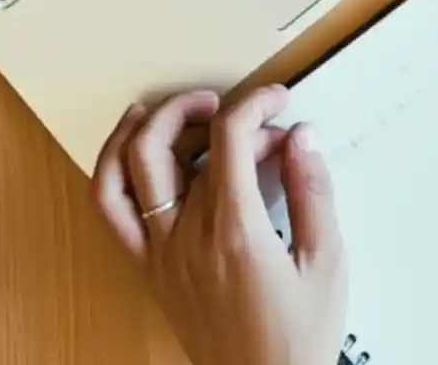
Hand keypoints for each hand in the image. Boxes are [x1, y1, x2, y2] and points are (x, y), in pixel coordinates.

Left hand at [92, 86, 347, 364]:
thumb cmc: (296, 335)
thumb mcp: (327, 260)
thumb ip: (314, 192)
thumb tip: (303, 139)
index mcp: (236, 232)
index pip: (231, 138)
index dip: (255, 104)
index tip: (278, 102)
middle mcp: (188, 237)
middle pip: (184, 146)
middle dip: (214, 109)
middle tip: (243, 107)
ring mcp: (160, 252)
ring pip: (127, 168)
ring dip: (145, 126)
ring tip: (173, 110)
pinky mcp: (148, 268)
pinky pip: (110, 209)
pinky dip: (112, 169)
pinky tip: (131, 151)